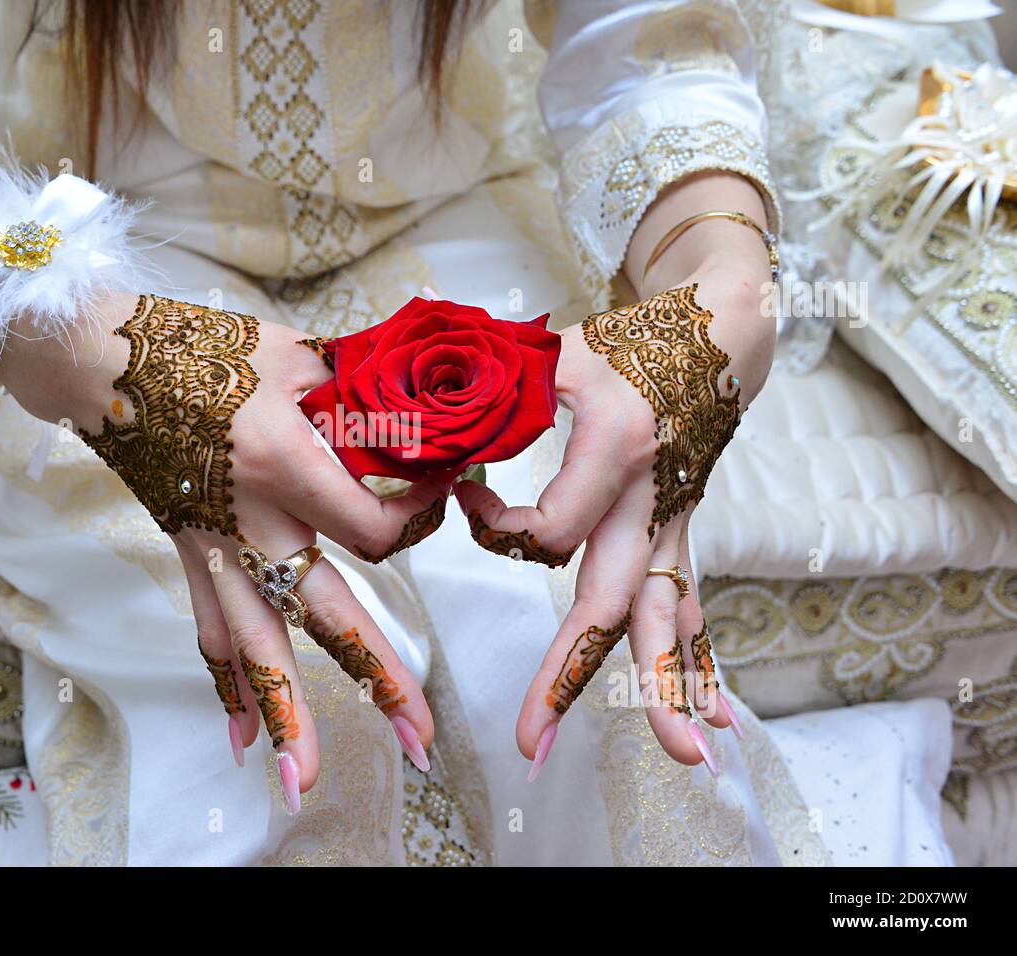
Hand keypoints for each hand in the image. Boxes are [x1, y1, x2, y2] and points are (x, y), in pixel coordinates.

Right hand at [0, 294, 448, 809]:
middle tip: (421, 739)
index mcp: (282, 463)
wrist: (99, 357)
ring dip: (288, 714)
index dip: (420, 524)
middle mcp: (250, 518)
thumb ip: (361, 399)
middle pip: (324, 614)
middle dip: (377, 678)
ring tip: (306, 778)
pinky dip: (226, 684)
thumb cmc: (202, 344)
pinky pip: (208, 629)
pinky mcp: (190, 552)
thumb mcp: (298, 357)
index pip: (374, 531)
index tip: (442, 498)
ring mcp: (214, 544)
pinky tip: (243, 737)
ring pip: (254, 643)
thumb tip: (427, 422)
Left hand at [455, 262, 773, 773]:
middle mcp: (648, 499)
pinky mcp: (677, 535)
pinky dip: (697, 662)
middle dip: (572, 673)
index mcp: (614, 447)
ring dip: (667, 689)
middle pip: (610, 600)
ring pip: (665, 615)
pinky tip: (712, 717)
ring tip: (683, 757)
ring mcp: (670, 524)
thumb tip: (412, 434)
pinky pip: (685, 605)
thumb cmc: (623, 344)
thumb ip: (487, 395)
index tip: (466, 496)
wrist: (717, 334)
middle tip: (535, 739)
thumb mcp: (551, 354)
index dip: (498, 528)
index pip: (551, 529)